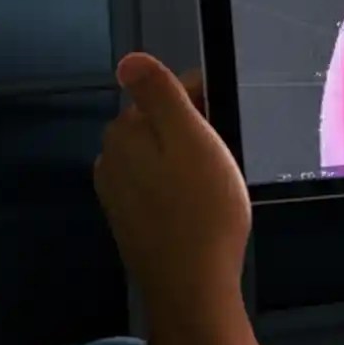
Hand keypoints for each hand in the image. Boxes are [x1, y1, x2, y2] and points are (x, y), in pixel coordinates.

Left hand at [94, 54, 249, 313]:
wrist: (192, 285)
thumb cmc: (203, 209)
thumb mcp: (192, 140)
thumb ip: (161, 94)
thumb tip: (129, 59)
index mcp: (126, 131)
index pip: (167, 91)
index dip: (206, 99)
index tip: (232, 120)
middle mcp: (112, 157)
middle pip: (161, 123)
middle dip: (196, 130)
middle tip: (228, 155)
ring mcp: (117, 192)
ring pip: (160, 156)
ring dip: (189, 160)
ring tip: (218, 183)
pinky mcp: (130, 219)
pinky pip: (157, 185)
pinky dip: (180, 187)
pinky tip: (201, 206)